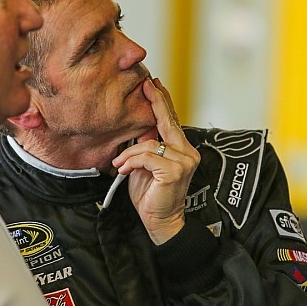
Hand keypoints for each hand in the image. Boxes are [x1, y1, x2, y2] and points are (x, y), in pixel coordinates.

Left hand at [111, 78, 199, 244]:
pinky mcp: (175, 171)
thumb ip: (145, 147)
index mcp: (182, 149)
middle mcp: (188, 152)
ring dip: (129, 154)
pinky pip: (147, 156)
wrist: (160, 221)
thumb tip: (136, 128)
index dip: (162, 102)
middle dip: (155, 102)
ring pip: (150, 144)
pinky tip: (123, 170)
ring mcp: (184, 161)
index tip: (153, 84)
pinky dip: (131, 162)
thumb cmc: (151, 195)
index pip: (171, 121)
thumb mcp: (145, 166)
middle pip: (168, 122)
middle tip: (145, 85)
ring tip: (119, 165)